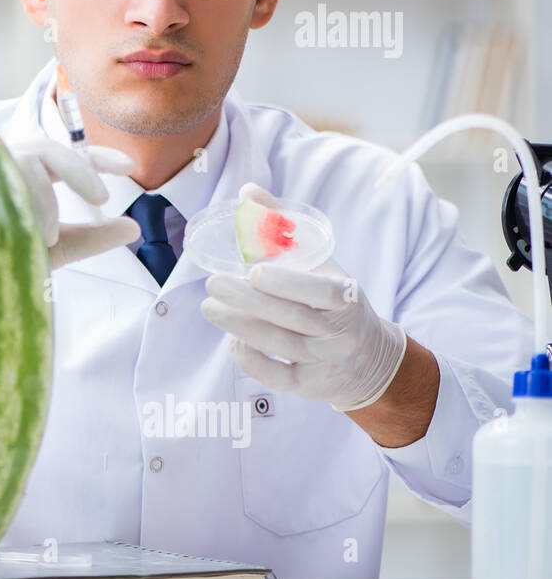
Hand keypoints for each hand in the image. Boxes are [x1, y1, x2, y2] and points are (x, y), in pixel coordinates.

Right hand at [10, 137, 141, 269]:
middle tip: (102, 198)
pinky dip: (20, 202)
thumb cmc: (4, 260)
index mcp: (28, 177)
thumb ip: (92, 238)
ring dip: (45, 202)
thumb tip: (134, 228)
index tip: (129, 167)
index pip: (66, 157)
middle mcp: (6, 167)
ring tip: (43, 238)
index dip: (98, 157)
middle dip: (80, 169)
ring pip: (27, 163)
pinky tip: (18, 229)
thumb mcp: (55, 249)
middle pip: (48, 149)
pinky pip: (2, 175)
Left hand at [199, 183, 406, 410]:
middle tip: (212, 284)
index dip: (290, 283)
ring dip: (240, 326)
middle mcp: (341, 332)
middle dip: (248, 302)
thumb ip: (283, 227)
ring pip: (282, 346)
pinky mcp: (312, 386)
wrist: (370, 357)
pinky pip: (280, 378)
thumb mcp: (320, 262)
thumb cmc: (333, 298)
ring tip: (209, 308)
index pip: (323, 293)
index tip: (254, 271)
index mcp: (347, 297)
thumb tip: (248, 192)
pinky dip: (254, 361)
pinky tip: (232, 342)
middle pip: (293, 318)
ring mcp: (328, 362)